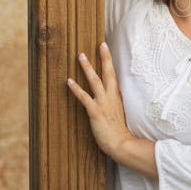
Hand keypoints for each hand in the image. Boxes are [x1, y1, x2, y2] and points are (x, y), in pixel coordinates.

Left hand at [67, 41, 132, 158]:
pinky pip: (84, 98)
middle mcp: (111, 97)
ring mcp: (104, 103)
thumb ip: (113, 106)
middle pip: (108, 73)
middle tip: (101, 44)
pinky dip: (76, 89)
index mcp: (117, 97)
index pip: (113, 76)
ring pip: (95, 81)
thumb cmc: (120, 133)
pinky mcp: (96, 112)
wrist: (121, 145)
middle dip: (104, 58)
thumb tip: (109, 102)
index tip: (105, 49)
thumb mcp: (119, 115)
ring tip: (80, 56)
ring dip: (88, 68)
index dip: (109, 62)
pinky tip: (69, 81)